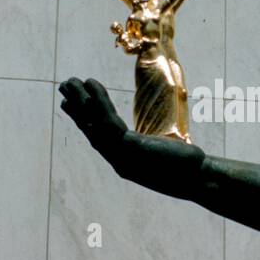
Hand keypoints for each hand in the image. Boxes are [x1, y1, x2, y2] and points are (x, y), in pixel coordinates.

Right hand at [58, 77, 205, 197]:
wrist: (197, 178)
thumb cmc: (183, 168)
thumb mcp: (158, 154)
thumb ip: (146, 146)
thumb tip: (152, 140)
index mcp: (122, 161)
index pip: (97, 138)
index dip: (82, 120)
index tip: (69, 104)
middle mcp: (117, 160)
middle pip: (90, 130)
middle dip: (75, 108)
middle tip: (63, 88)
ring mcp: (121, 156)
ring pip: (94, 124)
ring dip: (80, 100)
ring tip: (70, 82)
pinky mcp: (129, 148)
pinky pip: (109, 121)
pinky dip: (99, 101)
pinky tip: (91, 84)